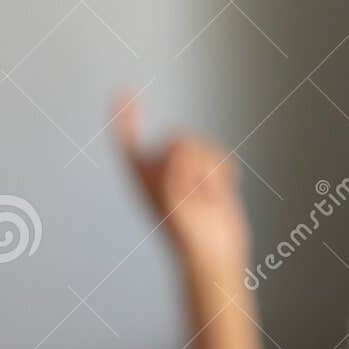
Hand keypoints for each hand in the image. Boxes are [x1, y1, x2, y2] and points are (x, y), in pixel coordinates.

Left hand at [113, 93, 247, 266]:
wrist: (216, 258)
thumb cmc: (190, 237)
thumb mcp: (174, 199)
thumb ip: (174, 167)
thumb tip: (183, 146)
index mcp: (144, 180)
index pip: (128, 142)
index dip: (125, 117)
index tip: (124, 91)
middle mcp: (163, 173)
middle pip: (176, 138)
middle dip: (193, 159)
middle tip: (197, 191)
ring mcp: (188, 174)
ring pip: (201, 144)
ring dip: (211, 168)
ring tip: (212, 196)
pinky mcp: (210, 176)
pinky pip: (220, 155)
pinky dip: (225, 171)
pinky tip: (225, 191)